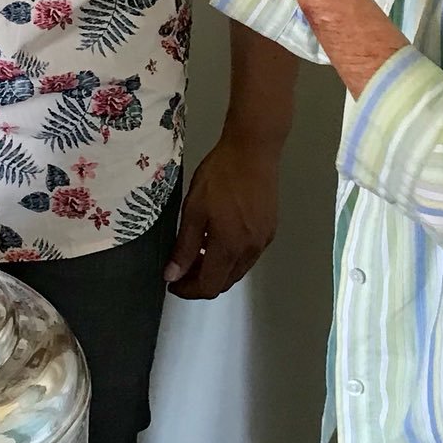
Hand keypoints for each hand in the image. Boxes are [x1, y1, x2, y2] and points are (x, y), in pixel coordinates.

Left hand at [166, 133, 282, 299]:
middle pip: (225, 282)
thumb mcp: (193, 210)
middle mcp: (250, 250)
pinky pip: (248, 256)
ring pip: (237, 270)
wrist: (253, 151)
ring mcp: (263, 241)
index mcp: (229, 247)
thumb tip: (172, 276)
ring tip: (197, 252)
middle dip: (201, 281)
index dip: (188, 291)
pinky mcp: (270, 230)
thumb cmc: (220, 176)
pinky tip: (217, 240)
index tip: (172, 283)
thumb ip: (184, 247)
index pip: (208, 286)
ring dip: (216, 270)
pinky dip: (230, 257)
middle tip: (181, 268)